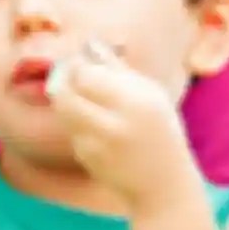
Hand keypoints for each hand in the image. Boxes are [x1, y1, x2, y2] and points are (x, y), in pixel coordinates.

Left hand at [49, 40, 193, 210]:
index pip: (86, 75)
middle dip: (65, 82)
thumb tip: (89, 44)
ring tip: (85, 99)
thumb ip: (117, 68)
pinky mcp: (88, 160)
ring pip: (65, 112)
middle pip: (67, 93)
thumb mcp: (150, 94)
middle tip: (72, 77)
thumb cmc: (160, 131)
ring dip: (68, 101)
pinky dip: (78, 126)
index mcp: (136, 102)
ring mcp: (99, 145)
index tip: (82, 63)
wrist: (164, 185)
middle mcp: (116, 124)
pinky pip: (73, 132)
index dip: (77, 66)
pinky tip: (97, 129)